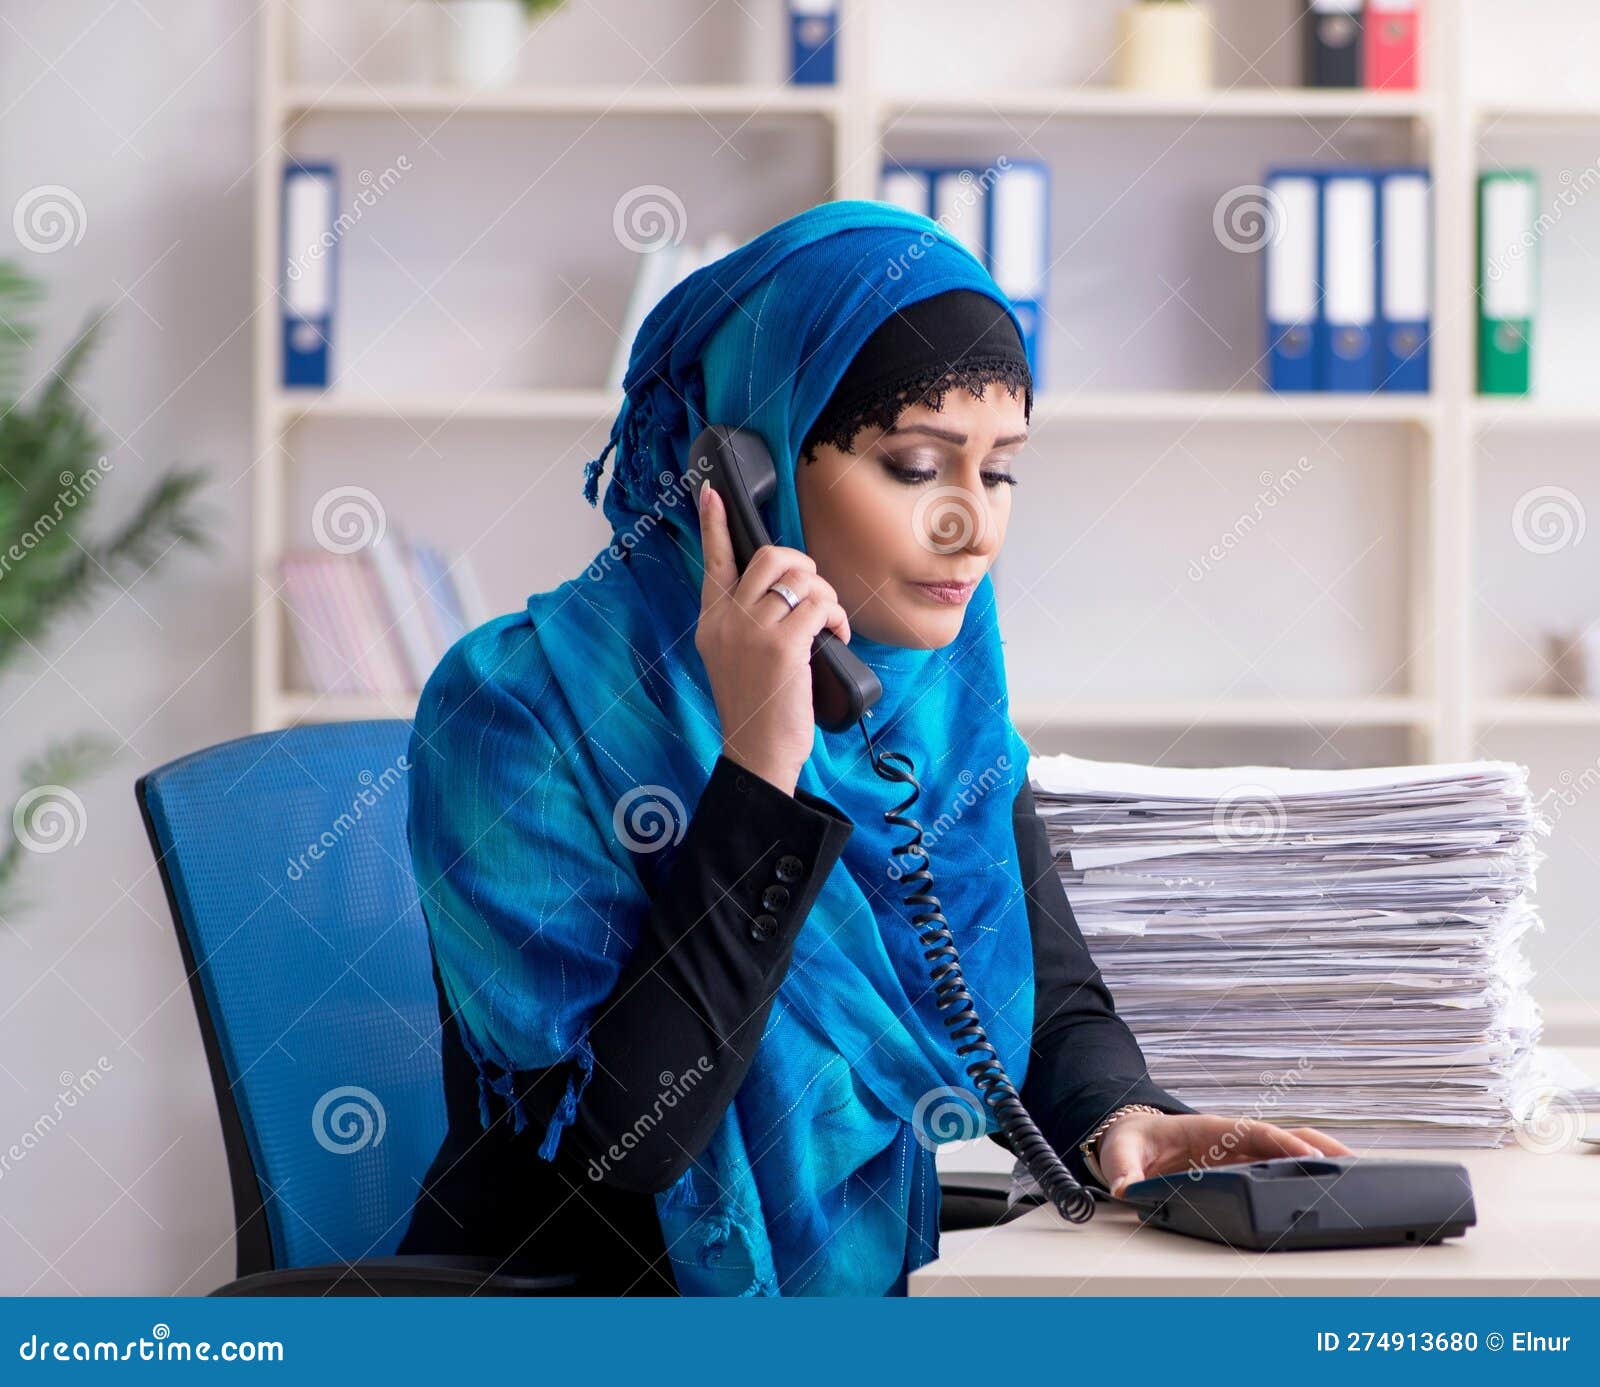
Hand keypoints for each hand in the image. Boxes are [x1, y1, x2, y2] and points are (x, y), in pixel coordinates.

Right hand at [695, 480, 850, 796]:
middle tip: (813, 593)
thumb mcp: (733, 659)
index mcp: (711, 621)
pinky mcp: (783, 645)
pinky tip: (836, 637)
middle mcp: (727, 620)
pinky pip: (819, 604)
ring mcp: (752, 631)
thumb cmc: (756, 707)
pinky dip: (836, 616)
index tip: (711, 494)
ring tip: (827, 623)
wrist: (757, 751)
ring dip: (824, 594)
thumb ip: (744, 622)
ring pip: (799, 578)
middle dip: (801, 564)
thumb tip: (781, 589)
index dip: (713, 524)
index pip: (712, 561)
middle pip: (767, 557)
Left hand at [1097, 1111, 1354, 1199]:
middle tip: (1353, 1166)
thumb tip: (1127, 1187)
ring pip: (1292, 1152)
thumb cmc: (1132, 1141)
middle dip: (1317, 1150)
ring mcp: (1243, 1153)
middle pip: (1284, 1140)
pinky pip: (1285, 1168)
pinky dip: (1313, 1174)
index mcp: (1208, 1129)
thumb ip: (1124, 1169)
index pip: (1252, 1133)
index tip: (1307, 1157)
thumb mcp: (1122, 1151)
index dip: (1281, 1143)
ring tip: (1362, 1177)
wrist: (1132, 1137)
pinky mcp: (1247, 1168)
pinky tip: (1340, 1188)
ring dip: (1324, 1160)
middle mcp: (1233, 1140)